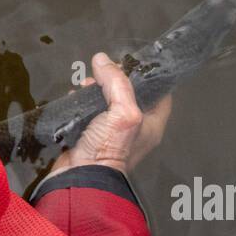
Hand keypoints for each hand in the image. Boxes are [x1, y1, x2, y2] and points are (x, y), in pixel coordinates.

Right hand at [49, 52, 171, 174]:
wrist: (81, 177)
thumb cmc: (110, 147)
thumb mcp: (123, 112)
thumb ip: (117, 83)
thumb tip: (102, 59)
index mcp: (152, 123)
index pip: (159, 92)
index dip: (149, 75)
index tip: (133, 61)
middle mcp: (135, 126)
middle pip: (129, 93)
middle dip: (114, 79)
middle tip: (101, 72)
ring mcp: (112, 131)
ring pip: (107, 100)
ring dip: (95, 88)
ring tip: (85, 84)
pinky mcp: (92, 133)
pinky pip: (90, 110)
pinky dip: (83, 101)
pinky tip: (76, 95)